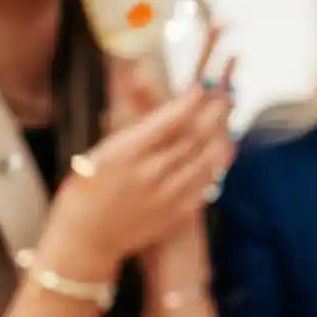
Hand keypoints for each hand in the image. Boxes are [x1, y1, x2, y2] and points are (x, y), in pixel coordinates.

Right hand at [38, 36, 235, 280]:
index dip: (189, 101)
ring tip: (230, 117)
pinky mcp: (178, 212)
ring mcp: (168, 195)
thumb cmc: (85, 190)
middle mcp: (151, 173)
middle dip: (212, 113)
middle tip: (225, 94)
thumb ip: (124, 118)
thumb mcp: (98, 150)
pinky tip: (226, 151)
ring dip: (221, 136)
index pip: (168, 121)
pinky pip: (206, 185)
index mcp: (127, 153)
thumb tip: (134, 76)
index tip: (202, 85)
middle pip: (192, 137)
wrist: (87, 240)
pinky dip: (218, 165)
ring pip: (206, 160)